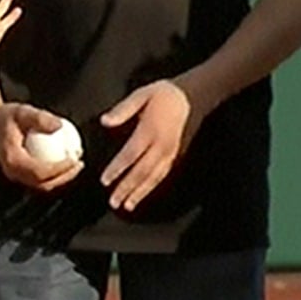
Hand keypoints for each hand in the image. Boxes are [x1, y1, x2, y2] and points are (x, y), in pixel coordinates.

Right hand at [0, 102, 84, 191]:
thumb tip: (59, 126)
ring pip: (42, 185)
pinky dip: (54, 175)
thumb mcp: (23, 111)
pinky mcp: (19, 174)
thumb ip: (40, 118)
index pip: (40, 172)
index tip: (74, 158)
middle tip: (79, 163)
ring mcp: (15, 175)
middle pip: (43, 184)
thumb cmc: (7, 116)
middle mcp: (12, 172)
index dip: (60, 169)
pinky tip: (65, 164)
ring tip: (75, 165)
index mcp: (13, 160)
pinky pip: (40, 180)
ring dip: (61, 178)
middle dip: (65, 177)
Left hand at [99, 80, 202, 210]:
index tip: (104, 181)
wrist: (196, 95)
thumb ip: (123, 109)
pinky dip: (152, 187)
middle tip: (114, 202)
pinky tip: (144, 194)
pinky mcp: (177, 155)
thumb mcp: (142, 94)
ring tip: (127, 205)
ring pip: (154, 177)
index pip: (131, 154)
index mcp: (150, 130)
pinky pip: (163, 174)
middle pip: (142, 172)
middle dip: (127, 188)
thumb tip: (104, 121)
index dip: (117, 169)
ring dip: (140, 193)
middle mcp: (162, 145)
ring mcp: (171, 152)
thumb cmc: (165, 94)